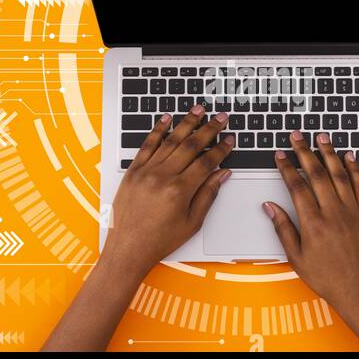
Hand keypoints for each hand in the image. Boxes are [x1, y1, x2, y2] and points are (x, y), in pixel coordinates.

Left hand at [103, 105, 233, 273]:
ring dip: (186, 123)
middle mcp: (162, 177)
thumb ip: (208, 195)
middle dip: (209, 129)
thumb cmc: (159, 240)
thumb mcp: (192, 222)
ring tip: (199, 110)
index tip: (230, 139)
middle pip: (191, 145)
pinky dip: (157, 130)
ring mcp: (145, 172)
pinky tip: (166, 119)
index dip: (221, 149)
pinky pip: (146, 145)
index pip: (207, 162)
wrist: (127, 249)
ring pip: (170, 140)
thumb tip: (222, 174)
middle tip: (221, 117)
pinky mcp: (132, 172)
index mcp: (180, 191)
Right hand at [265, 130, 358, 308]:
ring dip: (329, 153)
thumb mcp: (296, 257)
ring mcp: (352, 212)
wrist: (357, 289)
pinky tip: (349, 156)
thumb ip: (282, 228)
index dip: (287, 167)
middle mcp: (333, 213)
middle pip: (317, 174)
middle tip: (297, 135)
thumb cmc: (326, 277)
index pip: (296, 186)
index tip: (280, 155)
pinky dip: (354, 169)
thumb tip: (269, 207)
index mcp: (312, 223)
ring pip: (340, 175)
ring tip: (322, 137)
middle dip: (305, 151)